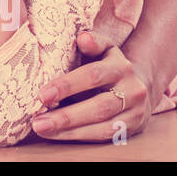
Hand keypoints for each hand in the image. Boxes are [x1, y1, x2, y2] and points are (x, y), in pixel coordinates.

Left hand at [30, 31, 153, 141]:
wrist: (138, 88)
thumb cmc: (107, 65)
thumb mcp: (103, 48)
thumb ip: (92, 42)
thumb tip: (82, 38)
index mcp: (121, 67)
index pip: (93, 76)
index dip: (67, 86)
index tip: (42, 95)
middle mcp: (132, 91)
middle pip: (99, 107)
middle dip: (67, 116)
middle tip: (38, 121)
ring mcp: (135, 113)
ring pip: (103, 127)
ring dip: (70, 131)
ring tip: (42, 130)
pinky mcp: (132, 130)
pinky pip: (105, 137)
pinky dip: (80, 137)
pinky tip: (58, 135)